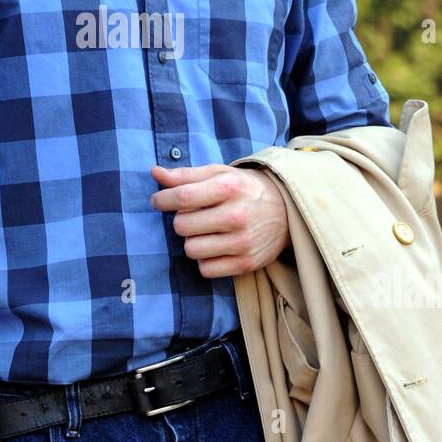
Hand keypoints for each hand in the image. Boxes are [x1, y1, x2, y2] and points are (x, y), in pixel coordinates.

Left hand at [149, 162, 289, 277]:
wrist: (287, 211)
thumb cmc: (245, 189)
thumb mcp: (220, 174)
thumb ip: (186, 175)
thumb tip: (155, 172)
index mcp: (229, 188)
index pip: (182, 197)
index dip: (162, 200)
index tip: (158, 201)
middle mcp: (236, 215)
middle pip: (182, 226)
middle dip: (182, 220)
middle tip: (194, 216)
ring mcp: (242, 242)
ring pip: (191, 250)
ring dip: (193, 241)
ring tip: (207, 232)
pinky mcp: (246, 264)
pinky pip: (205, 269)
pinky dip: (205, 260)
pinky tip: (216, 247)